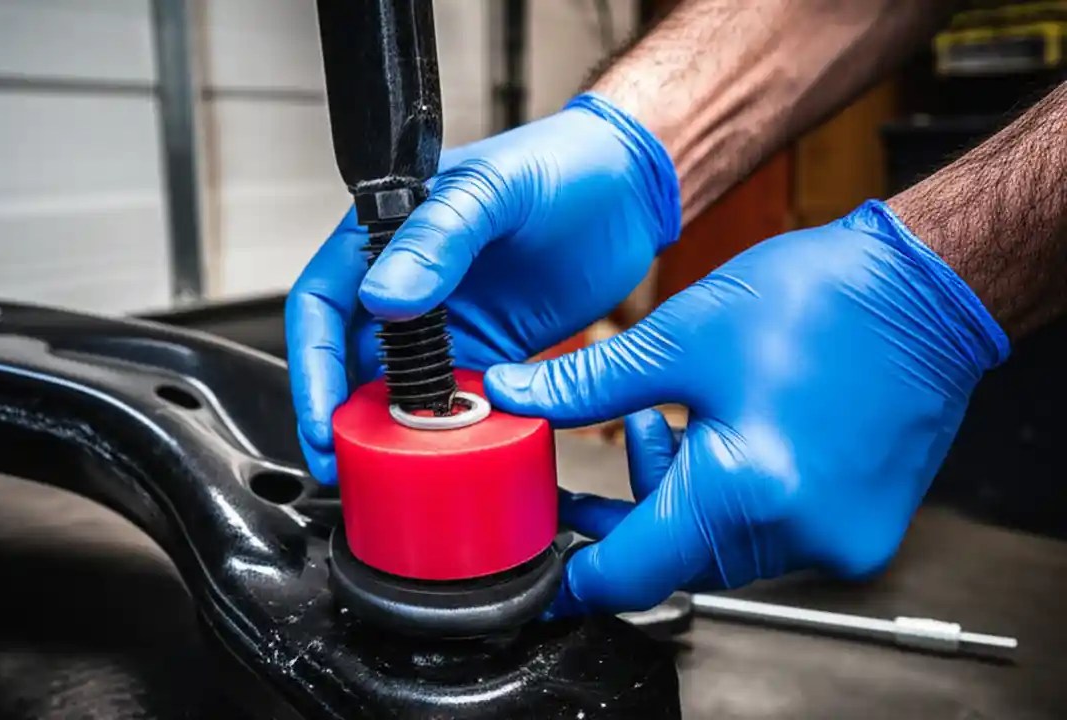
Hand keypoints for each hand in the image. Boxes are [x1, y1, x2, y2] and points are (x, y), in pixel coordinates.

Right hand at [287, 93, 679, 483]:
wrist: (635, 186)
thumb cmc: (563, 164)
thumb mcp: (493, 190)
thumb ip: (438, 237)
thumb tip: (384, 297)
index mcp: (385, 235)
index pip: (322, 306)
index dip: (313, 366)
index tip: (321, 418)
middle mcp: (407, 282)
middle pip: (348, 359)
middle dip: (340, 415)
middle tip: (341, 464)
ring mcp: (447, 322)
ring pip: (396, 388)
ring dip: (390, 428)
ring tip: (389, 469)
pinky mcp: (490, 350)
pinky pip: (455, 400)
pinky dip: (450, 427)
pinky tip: (455, 450)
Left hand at [483, 201, 1009, 614]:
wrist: (926, 288)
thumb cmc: (820, 300)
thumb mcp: (681, 340)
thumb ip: (587, 384)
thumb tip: (518, 394)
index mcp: (748, 492)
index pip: (635, 569)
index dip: (578, 572)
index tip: (544, 566)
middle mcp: (800, 533)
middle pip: (677, 556)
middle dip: (633, 505)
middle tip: (608, 445)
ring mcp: (839, 538)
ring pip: (721, 546)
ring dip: (683, 493)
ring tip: (676, 416)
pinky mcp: (860, 529)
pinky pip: (769, 535)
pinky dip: (732, 497)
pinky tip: (727, 434)